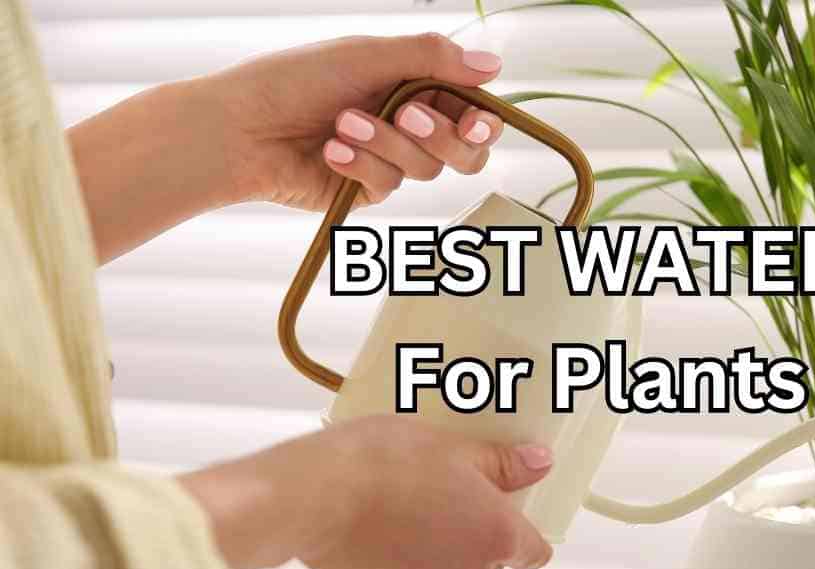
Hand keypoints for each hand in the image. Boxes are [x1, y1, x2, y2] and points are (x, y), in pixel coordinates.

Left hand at [70, 33, 505, 261]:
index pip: (471, 107)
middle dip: (439, 135)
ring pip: (426, 168)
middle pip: (464, 149)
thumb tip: (494, 66)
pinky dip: (362, 165)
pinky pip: (389, 186)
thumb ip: (432, 58)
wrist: (241, 128)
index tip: (475, 122)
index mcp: (413, 81)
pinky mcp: (367, 189)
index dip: (482, 120)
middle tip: (408, 114)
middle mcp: (408, 121)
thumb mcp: (367, 55)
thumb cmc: (296, 79)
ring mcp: (390, 158)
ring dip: (387, 143)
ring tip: (343, 124)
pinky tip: (330, 150)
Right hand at [180, 415, 553, 568]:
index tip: (507, 505)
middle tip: (450, 490)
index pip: (534, 552)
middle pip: (489, 562)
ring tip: (409, 504)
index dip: (524, 529)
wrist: (313, 495)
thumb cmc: (387, 462)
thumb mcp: (454, 447)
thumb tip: (539, 463)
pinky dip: (401, 559)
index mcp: (495, 537)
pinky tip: (379, 524)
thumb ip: (503, 463)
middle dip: (476, 532)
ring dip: (438, 548)